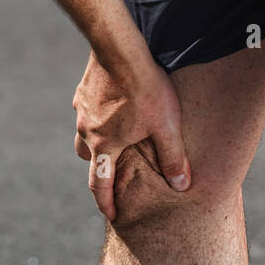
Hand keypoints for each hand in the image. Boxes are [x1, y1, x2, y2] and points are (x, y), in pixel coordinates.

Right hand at [73, 51, 190, 220]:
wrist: (120, 49)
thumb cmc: (146, 89)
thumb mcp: (166, 127)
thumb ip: (173, 158)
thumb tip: (182, 186)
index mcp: (105, 147)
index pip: (100, 185)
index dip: (106, 203)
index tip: (110, 215)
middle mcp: (87, 132)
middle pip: (87, 160)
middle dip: (98, 170)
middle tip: (110, 173)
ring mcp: (82, 110)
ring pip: (83, 135)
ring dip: (94, 142)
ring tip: (111, 139)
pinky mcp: (82, 91)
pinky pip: (85, 111)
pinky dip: (95, 116)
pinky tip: (110, 108)